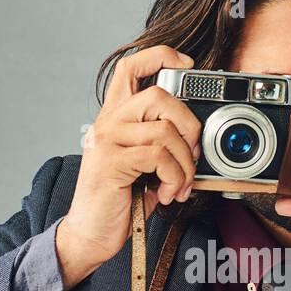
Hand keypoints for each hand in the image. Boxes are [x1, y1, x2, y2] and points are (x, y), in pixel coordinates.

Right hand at [55, 45, 201, 290]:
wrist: (91, 233)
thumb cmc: (121, 200)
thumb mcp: (145, 165)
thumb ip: (164, 144)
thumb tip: (199, 138)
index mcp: (116, 116)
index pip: (131, 66)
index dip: (161, 56)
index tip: (187, 65)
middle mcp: (109, 122)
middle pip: (159, 95)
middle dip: (189, 125)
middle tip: (191, 156)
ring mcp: (107, 140)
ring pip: (165, 131)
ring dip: (185, 164)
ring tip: (179, 185)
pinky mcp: (111, 162)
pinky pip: (159, 157)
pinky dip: (174, 178)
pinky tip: (168, 193)